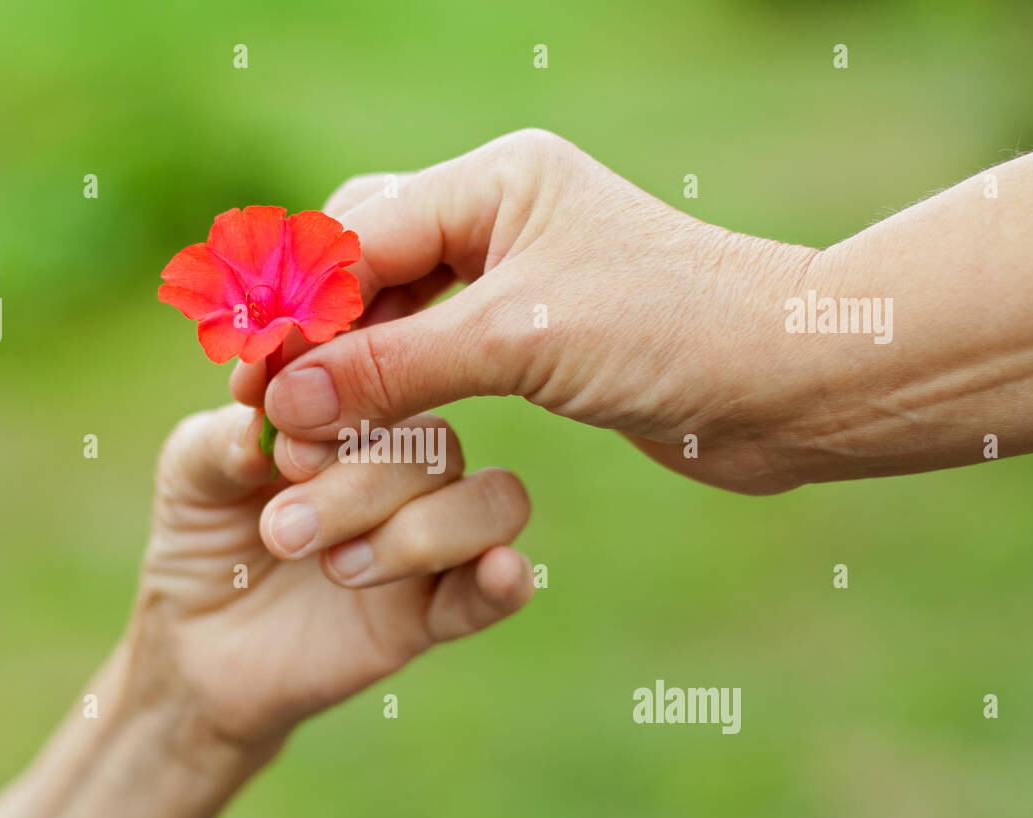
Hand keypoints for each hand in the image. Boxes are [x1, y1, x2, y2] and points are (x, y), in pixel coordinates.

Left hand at [132, 402, 533, 748]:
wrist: (196, 647)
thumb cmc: (202, 536)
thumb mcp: (193, 470)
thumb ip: (230, 430)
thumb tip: (268, 390)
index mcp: (358, 417)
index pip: (392, 378)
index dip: (350, 401)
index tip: (281, 445)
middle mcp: (406, 468)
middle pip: (438, 443)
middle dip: (360, 484)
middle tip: (283, 528)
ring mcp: (428, 538)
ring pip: (490, 502)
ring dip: (417, 531)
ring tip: (337, 568)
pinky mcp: (434, 612)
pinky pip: (497, 589)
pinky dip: (504, 579)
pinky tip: (496, 573)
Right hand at [231, 129, 818, 493]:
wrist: (785, 384)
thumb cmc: (671, 335)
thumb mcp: (518, 341)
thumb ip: (396, 364)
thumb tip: (286, 396)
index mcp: (495, 181)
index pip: (360, 234)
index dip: (298, 306)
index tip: (248, 372)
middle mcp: (498, 214)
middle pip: (366, 260)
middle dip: (314, 328)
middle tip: (262, 394)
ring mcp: (515, 272)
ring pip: (397, 307)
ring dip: (351, 362)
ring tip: (301, 420)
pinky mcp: (532, 331)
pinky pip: (436, 346)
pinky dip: (397, 383)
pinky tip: (367, 420)